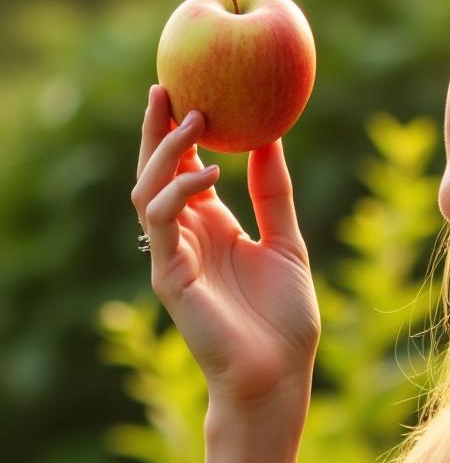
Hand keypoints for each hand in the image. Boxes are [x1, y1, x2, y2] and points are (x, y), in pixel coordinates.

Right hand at [130, 85, 320, 418]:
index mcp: (212, 228)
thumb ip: (275, 194)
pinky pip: (160, 221)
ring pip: (148, 189)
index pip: (184, 169)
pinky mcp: (168, 276)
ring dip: (165, 151)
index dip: (183, 131)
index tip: (195, 88)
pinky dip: (178, 191)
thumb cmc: (285, 320)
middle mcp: (186, 237)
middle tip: (169, 86)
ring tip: (195, 118)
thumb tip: (270, 137)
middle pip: (157, 171)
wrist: (278, 376)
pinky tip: (208, 171)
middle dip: (158, 130)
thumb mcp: (287, 243)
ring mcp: (172, 256)